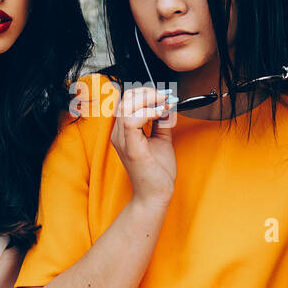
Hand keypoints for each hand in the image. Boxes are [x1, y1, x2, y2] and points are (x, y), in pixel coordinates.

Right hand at [110, 85, 175, 209]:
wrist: (155, 195)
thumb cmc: (156, 171)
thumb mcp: (161, 139)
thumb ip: (162, 122)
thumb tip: (168, 105)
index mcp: (124, 131)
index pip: (127, 100)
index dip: (145, 93)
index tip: (164, 97)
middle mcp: (119, 134)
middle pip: (125, 99)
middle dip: (147, 92)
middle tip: (165, 99)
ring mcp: (122, 141)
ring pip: (126, 106)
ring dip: (148, 100)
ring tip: (163, 106)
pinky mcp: (131, 149)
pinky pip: (131, 121)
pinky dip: (147, 113)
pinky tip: (159, 115)